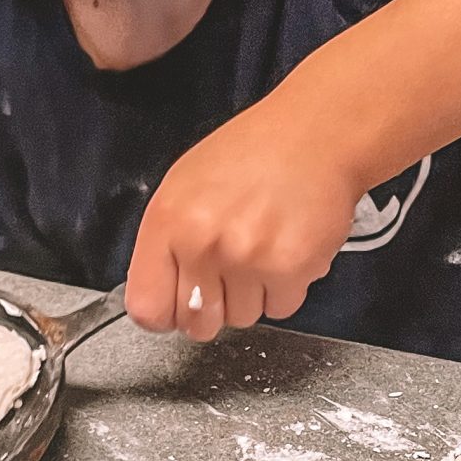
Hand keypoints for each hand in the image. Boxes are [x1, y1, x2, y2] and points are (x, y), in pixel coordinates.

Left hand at [126, 101, 357, 341]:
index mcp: (168, 222)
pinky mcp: (290, 270)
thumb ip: (165, 244)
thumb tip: (162, 294)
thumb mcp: (183, 186)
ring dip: (251, 295)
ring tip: (261, 250)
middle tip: (228, 275)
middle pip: (196, 325)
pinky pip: (280, 308)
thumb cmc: (251, 155)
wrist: (314, 135)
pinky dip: (285, 289)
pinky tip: (285, 250)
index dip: (165, 312)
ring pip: (241, 319)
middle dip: (211, 308)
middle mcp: (203, 244)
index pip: (147, 308)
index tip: (178, 305)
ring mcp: (248, 260)